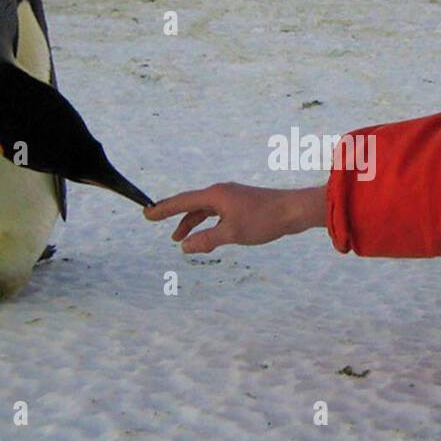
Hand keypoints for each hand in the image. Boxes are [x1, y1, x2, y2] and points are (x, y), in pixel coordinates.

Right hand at [144, 183, 326, 253]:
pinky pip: (216, 214)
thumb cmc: (264, 220)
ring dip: (191, 223)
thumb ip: (207, 240)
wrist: (293, 210)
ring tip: (179, 239)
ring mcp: (231, 198)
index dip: (163, 209)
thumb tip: (185, 247)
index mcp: (215, 195)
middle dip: (173, 214)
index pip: (182, 201)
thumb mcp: (232, 234)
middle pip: (190, 204)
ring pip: (204, 210)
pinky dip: (207, 225)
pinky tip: (207, 238)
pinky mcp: (241, 205)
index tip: (147, 213)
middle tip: (154, 219)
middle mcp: (221, 193)